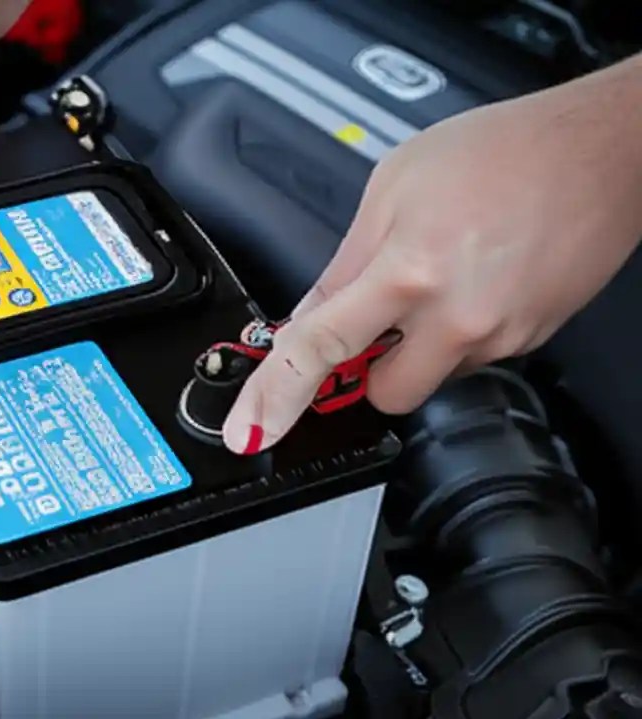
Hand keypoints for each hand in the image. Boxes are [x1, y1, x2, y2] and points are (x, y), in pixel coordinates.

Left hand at [222, 56, 641, 454]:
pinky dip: (456, 331)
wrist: (605, 150)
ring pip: (432, 376)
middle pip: (384, 395)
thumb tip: (305, 317)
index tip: (251, 429)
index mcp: (410, 271)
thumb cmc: (505, 152)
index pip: (321, 350)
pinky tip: (473, 277)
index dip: (276, 396)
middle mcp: (458, 318)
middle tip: (376, 317)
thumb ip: (343, 264)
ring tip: (440, 273)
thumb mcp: (394, 187)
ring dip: (418, 345)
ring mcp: (501, 336)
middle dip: (367, 370)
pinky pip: (472, 356)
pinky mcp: (532, 342)